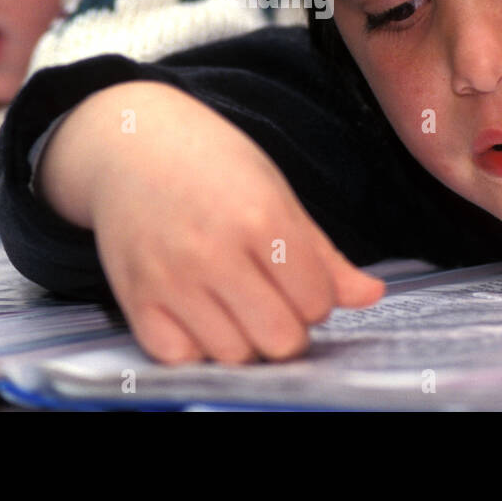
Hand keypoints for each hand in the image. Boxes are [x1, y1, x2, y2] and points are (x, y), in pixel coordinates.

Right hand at [39, 81, 383, 363]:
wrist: (129, 143)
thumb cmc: (210, 162)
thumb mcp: (275, 192)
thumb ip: (321, 253)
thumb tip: (372, 295)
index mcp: (262, 218)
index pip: (317, 302)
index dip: (315, 298)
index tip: (297, 280)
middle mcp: (215, 252)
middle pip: (280, 340)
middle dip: (286, 327)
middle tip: (271, 300)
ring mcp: (170, 279)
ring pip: (234, 355)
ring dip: (242, 340)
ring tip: (234, 305)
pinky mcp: (134, 297)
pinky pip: (179, 358)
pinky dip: (195, 347)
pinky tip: (198, 315)